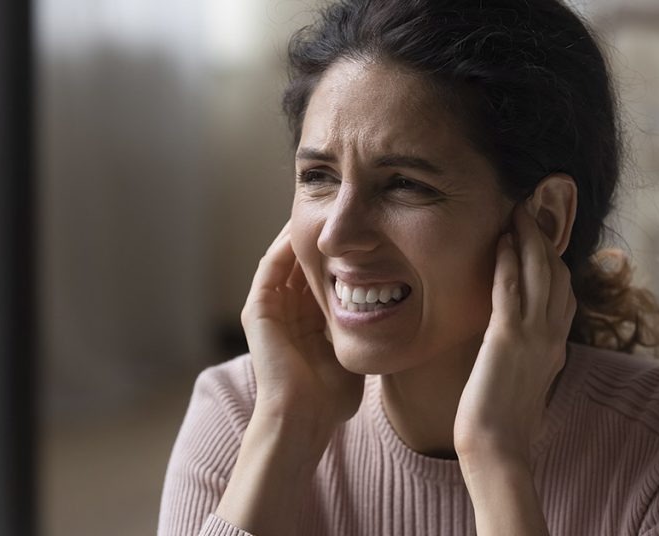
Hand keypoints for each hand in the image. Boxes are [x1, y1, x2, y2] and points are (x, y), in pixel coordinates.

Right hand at [241, 220, 363, 427]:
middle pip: (303, 261)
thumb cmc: (331, 398)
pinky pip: (269, 268)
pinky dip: (284, 247)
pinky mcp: (257, 310)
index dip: (341, 252)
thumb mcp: (355, 353)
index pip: (323, 275)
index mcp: (308, 321)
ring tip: (323, 210)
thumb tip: (401, 319)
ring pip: (285, 259)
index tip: (364, 231)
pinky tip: (302, 230)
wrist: (303, 418)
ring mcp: (270, 309)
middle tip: (341, 210)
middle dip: (322, 237)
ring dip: (301, 235)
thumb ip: (367, 334)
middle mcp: (287, 311)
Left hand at [453, 204, 576, 462]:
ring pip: (539, 275)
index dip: (556, 261)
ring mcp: (533, 338)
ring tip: (519, 210)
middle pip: (557, 275)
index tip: (545, 236)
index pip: (564, 293)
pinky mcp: (507, 340)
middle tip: (534, 207)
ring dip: (529, 239)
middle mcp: (551, 338)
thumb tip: (523, 354)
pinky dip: (508, 262)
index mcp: (555, 348)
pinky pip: (511, 291)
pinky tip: (501, 241)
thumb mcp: (525, 386)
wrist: (498, 452)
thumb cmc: (504, 427)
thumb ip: (528, 362)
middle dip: (546, 238)